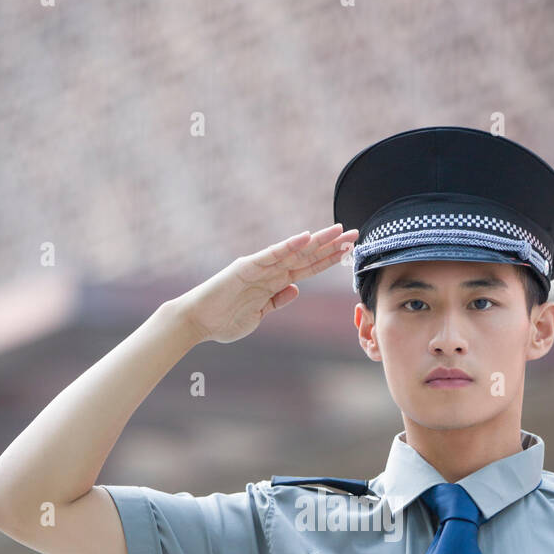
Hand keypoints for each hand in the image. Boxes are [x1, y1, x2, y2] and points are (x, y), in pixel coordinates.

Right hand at [171, 223, 357, 344]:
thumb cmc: (224, 319)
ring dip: (318, 242)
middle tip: (356, 234)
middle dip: (332, 246)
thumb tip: (295, 289)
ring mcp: (259, 267)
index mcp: (274, 282)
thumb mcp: (260, 314)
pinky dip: (288, 246)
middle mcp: (270, 270)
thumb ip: (276, 301)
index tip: (349, 252)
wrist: (197, 322)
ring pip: (294, 252)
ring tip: (340, 231)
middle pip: (307, 256)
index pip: (308, 268)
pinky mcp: (245, 267)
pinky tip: (306, 237)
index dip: (329, 260)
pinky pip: (271, 255)